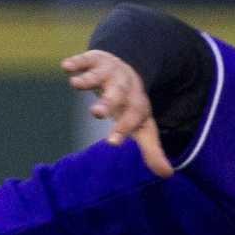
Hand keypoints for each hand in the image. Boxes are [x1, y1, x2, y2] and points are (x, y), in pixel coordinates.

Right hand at [60, 49, 173, 177]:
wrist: (129, 70)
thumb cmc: (132, 107)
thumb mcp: (143, 128)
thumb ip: (152, 151)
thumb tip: (167, 174)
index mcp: (136, 106)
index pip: (132, 119)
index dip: (123, 129)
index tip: (111, 143)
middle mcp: (123, 88)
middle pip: (117, 95)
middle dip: (107, 103)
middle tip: (95, 113)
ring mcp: (109, 73)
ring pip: (100, 75)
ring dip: (88, 79)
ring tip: (75, 84)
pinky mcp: (95, 60)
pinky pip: (86, 59)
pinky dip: (77, 62)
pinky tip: (66, 66)